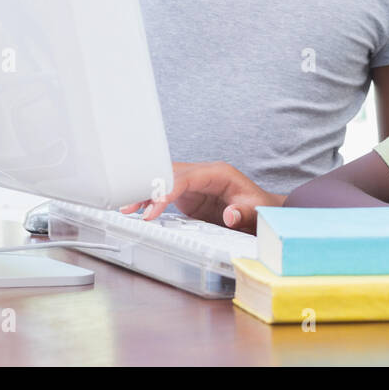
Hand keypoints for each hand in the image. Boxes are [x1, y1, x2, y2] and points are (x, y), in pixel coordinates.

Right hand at [121, 161, 280, 232]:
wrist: (262, 210)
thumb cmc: (259, 207)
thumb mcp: (256, 210)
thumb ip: (244, 213)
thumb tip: (230, 215)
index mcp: (218, 173)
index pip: (187, 178)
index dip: (168, 190)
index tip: (154, 207)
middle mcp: (203, 174)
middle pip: (171, 174)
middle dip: (150, 188)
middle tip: (130, 204)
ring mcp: (195, 183)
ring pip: (165, 180)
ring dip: (147, 192)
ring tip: (126, 207)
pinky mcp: (189, 194)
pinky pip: (166, 191)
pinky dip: (152, 199)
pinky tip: (137, 208)